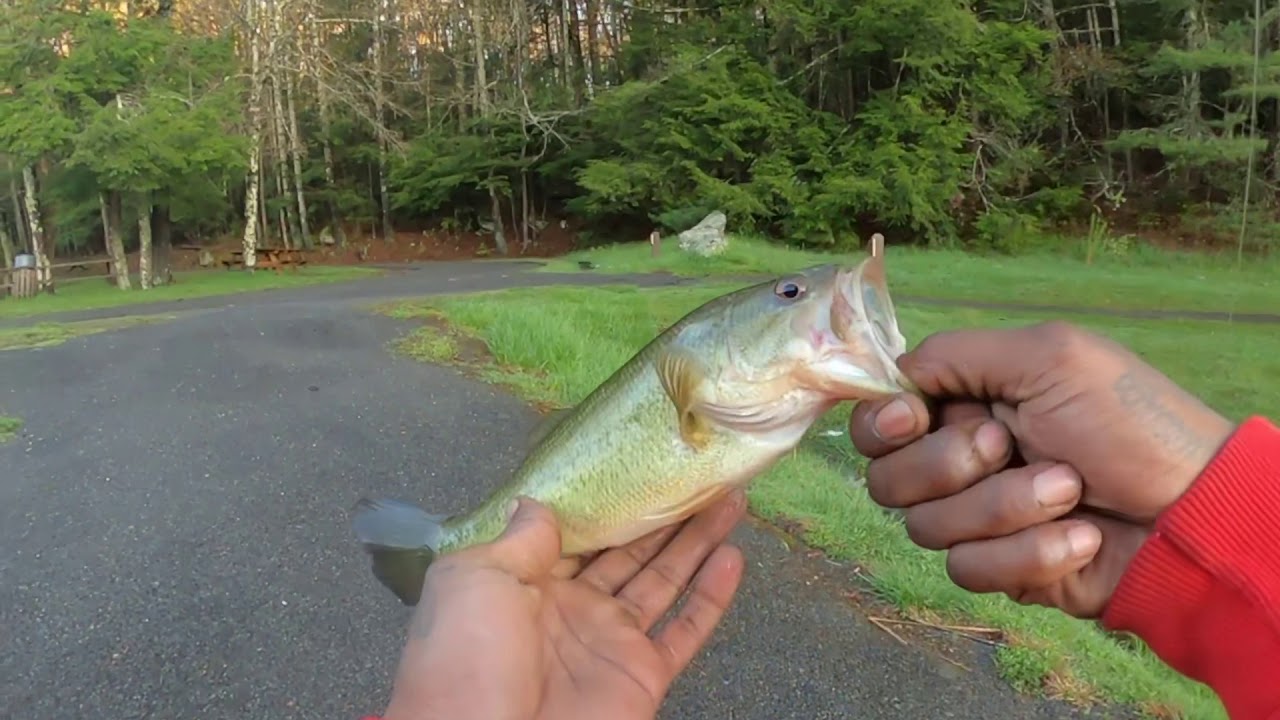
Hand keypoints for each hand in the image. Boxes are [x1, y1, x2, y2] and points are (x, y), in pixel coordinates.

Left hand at [381, 491, 746, 719]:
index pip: (573, 534)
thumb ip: (517, 541)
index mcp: (523, 584)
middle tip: (698, 474)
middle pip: (627, 550)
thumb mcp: (475, 580)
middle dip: (661, 515)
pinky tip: (733, 558)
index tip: (637, 464)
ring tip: (730, 500)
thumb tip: (538, 505)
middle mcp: (570, 607)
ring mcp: (609, 641)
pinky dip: (712, 598)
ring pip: (662, 580)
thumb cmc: (465, 659)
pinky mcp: (641, 675)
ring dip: (696, 541)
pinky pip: (684, 630)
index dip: (607, 502)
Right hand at [847, 321, 1234, 617]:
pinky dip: (1030, 552)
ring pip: (927, 527)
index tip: (912, 419)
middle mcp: (960, 461)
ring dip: (1005, 508)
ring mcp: (977, 517)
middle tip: (1008, 446)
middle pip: (886, 478)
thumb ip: (954, 355)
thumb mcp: (1047, 357)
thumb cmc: (1129, 423)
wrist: (1192, 514)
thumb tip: (891, 376)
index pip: (877, 420)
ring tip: (1070, 490)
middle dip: (947, 466)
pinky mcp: (1000, 567)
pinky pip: (969, 568)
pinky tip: (1080, 537)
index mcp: (964, 404)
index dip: (881, 424)